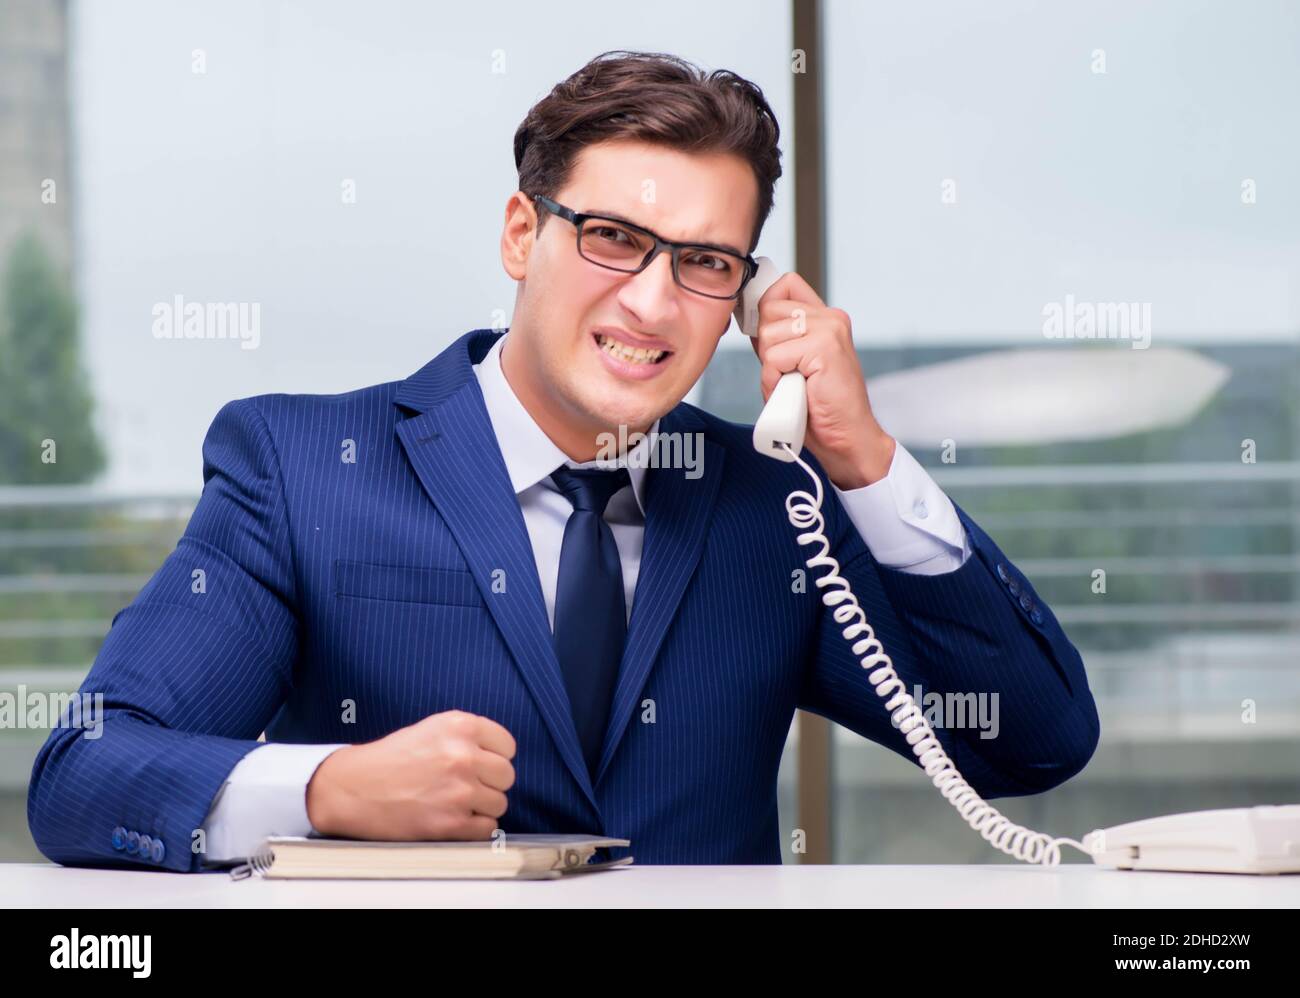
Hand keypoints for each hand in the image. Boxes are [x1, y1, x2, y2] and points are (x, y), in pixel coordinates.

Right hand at [306, 709, 516, 840]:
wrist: (352, 788)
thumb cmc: (389, 759)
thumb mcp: (431, 729)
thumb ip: (467, 737)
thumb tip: (499, 755)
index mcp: (460, 726)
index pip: (507, 746)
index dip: (494, 757)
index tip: (481, 764)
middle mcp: (463, 755)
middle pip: (506, 775)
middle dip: (490, 783)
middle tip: (466, 786)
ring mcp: (459, 790)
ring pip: (499, 803)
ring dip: (481, 807)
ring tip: (454, 803)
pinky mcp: (451, 823)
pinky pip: (487, 828)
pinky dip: (474, 828)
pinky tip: (452, 819)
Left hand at [749, 271, 895, 488]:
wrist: (847, 438)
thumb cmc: (818, 407)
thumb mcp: (793, 364)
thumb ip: (777, 338)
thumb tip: (747, 316)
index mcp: (825, 317)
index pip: (784, 284)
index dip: (764, 306)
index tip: (764, 334)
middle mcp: (830, 317)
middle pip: (768, 309)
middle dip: (766, 344)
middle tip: (787, 372)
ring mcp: (829, 330)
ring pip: (768, 334)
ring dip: (770, 368)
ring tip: (793, 385)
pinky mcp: (824, 348)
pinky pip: (774, 358)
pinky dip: (774, 381)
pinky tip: (794, 392)